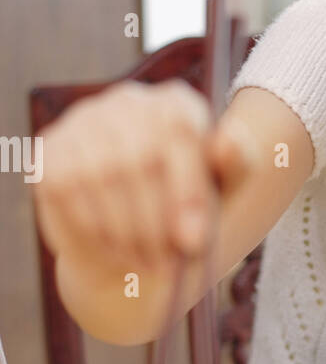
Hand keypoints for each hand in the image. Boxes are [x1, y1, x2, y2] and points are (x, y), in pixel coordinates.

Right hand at [34, 80, 252, 276]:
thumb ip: (238, 165)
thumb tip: (228, 142)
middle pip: (138, 156)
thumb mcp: (225, 194)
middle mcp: (127, 101)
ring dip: (125, 230)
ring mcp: (83, 121)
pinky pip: (66, 188)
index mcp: (176, 103)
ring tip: (146, 262)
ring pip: (100, 174)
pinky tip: (113, 251)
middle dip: (156, 220)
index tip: (194, 240)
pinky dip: (92, 228)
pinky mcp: (49, 151)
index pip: (179, 131)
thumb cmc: (190, 214)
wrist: (138, 243)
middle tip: (168, 261)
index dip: (186, 189)